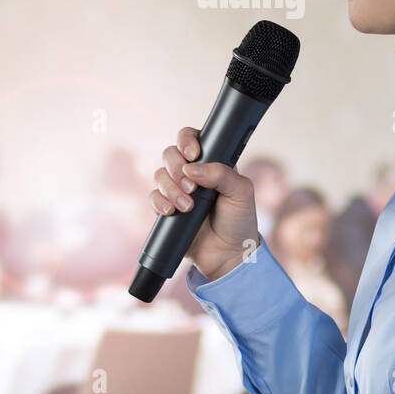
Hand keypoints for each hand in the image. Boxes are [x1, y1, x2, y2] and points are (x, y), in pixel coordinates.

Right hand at [151, 126, 259, 281]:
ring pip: (159, 175)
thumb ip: (222, 173)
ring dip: (171, 189)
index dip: (187, 140)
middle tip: (191, 186)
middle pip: (170, 153)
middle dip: (176, 167)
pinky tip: (172, 212)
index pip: (191, 138)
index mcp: (211, 162)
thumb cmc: (239, 220)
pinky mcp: (166, 209)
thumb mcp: (241, 192)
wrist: (228, 255)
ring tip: (188, 206)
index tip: (193, 153)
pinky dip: (160, 202)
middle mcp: (191, 173)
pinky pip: (153, 197)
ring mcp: (177, 191)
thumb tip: (192, 168)